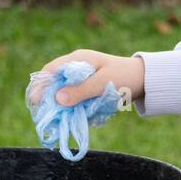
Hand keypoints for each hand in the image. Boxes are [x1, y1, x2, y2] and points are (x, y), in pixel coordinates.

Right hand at [29, 49, 144, 108]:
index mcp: (78, 59)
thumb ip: (81, 90)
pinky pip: (75, 99)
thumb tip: (57, 98)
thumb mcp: (102, 83)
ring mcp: (82, 79)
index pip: (51, 69)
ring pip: (64, 93)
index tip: (35, 100)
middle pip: (55, 82)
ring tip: (56, 120)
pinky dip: (72, 108)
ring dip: (60, 106)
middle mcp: (77, 68)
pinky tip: (72, 118)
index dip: (40, 84)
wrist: (145, 80)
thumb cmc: (124, 76)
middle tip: (44, 114)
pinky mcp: (88, 90)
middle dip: (48, 98)